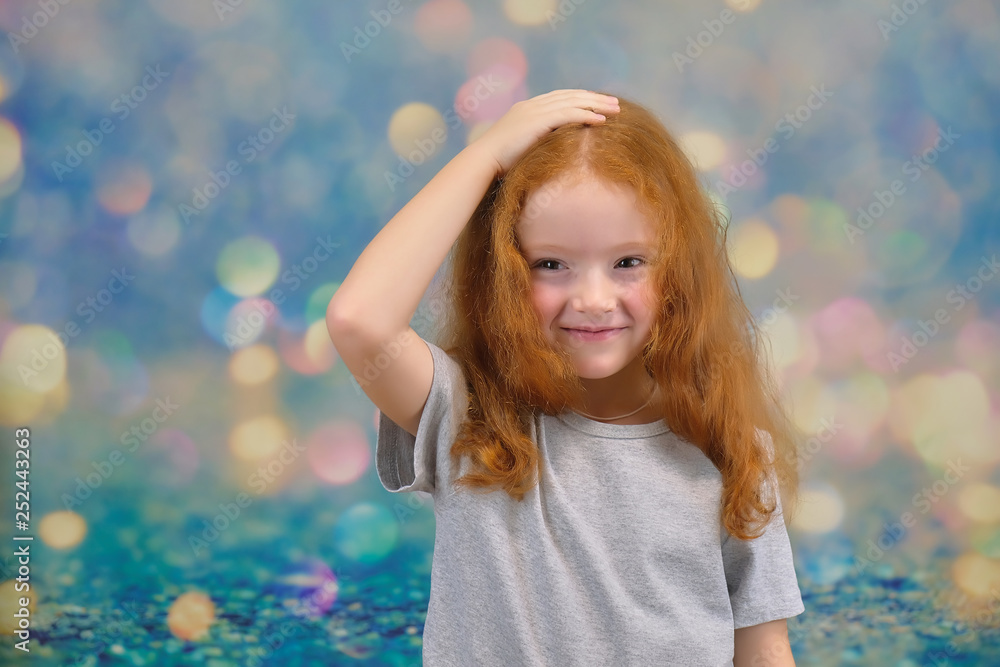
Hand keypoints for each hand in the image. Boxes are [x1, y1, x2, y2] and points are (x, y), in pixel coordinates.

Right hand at [471, 89, 619, 177]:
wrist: (484, 160)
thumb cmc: (499, 162)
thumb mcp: (521, 147)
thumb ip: (536, 142)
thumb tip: (552, 152)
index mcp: (528, 109)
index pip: (560, 98)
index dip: (581, 99)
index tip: (598, 103)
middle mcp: (532, 105)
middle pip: (570, 96)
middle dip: (594, 98)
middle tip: (614, 103)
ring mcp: (535, 110)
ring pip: (573, 102)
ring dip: (596, 104)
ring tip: (615, 109)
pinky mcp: (538, 120)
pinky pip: (568, 114)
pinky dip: (586, 115)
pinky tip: (601, 120)